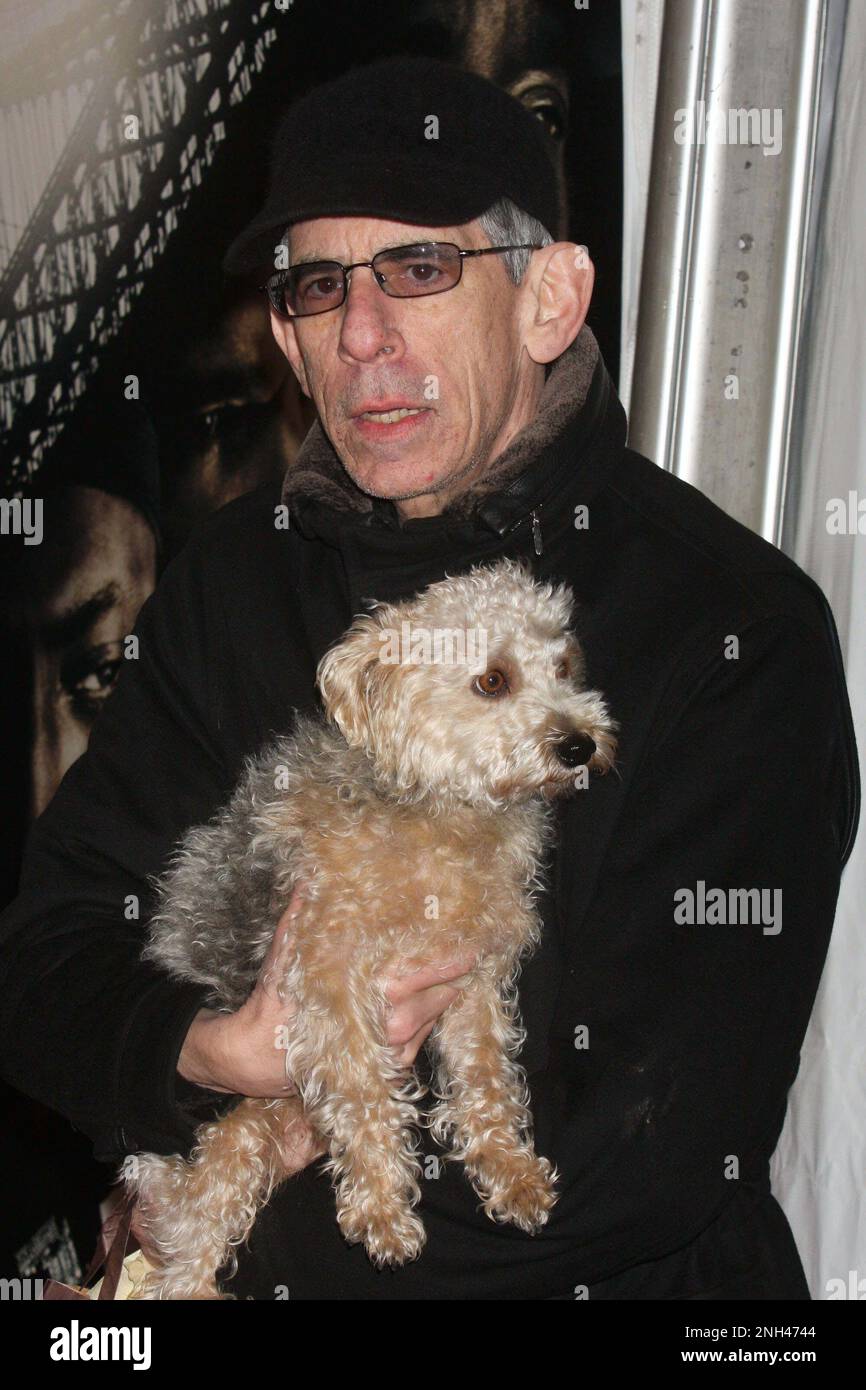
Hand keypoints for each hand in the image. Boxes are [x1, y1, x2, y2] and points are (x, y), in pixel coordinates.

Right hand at [177, 885, 476, 1095]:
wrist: (255, 1058)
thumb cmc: (274, 1007)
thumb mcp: (284, 957)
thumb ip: (299, 918)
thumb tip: (308, 880)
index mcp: (371, 1002)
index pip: (421, 978)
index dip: (449, 962)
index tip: (473, 946)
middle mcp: (386, 1032)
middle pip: (436, 1002)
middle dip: (456, 978)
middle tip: (477, 955)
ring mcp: (388, 1056)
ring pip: (430, 1025)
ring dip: (445, 1001)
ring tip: (463, 977)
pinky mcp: (384, 1073)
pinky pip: (418, 1045)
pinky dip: (429, 1024)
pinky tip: (434, 1007)